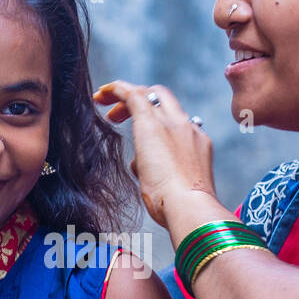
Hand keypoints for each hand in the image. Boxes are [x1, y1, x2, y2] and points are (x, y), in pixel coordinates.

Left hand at [94, 80, 216, 227]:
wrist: (190, 206)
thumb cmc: (180, 209)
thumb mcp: (173, 187)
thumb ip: (159, 173)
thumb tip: (139, 167)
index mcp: (197, 144)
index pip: (177, 121)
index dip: (158, 120)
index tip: (142, 133)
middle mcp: (188, 127)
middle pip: (164, 100)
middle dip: (142, 102)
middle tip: (119, 116)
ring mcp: (173, 122)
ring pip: (149, 95)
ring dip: (126, 100)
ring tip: (107, 112)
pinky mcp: (152, 122)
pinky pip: (132, 94)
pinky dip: (116, 90)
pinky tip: (101, 94)